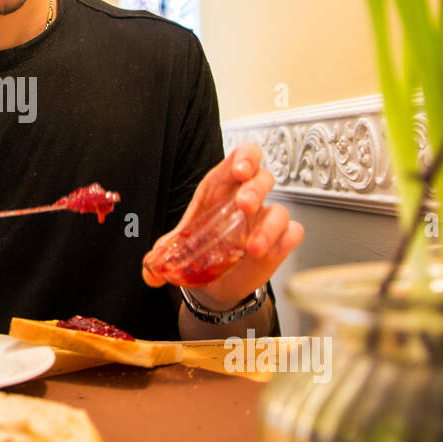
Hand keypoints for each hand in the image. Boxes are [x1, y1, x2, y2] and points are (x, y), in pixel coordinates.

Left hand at [141, 142, 303, 307]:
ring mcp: (264, 221)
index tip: (242, 169)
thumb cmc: (199, 250)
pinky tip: (270, 251)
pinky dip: (284, 240)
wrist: (213, 284)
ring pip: (280, 210)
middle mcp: (246, 199)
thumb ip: (160, 257)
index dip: (246, 157)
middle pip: (263, 178)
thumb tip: (151, 271)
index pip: (241, 158)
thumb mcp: (175, 250)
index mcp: (221, 188)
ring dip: (269, 226)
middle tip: (245, 205)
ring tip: (253, 246)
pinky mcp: (278, 242)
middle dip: (255, 189)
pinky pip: (292, 233)